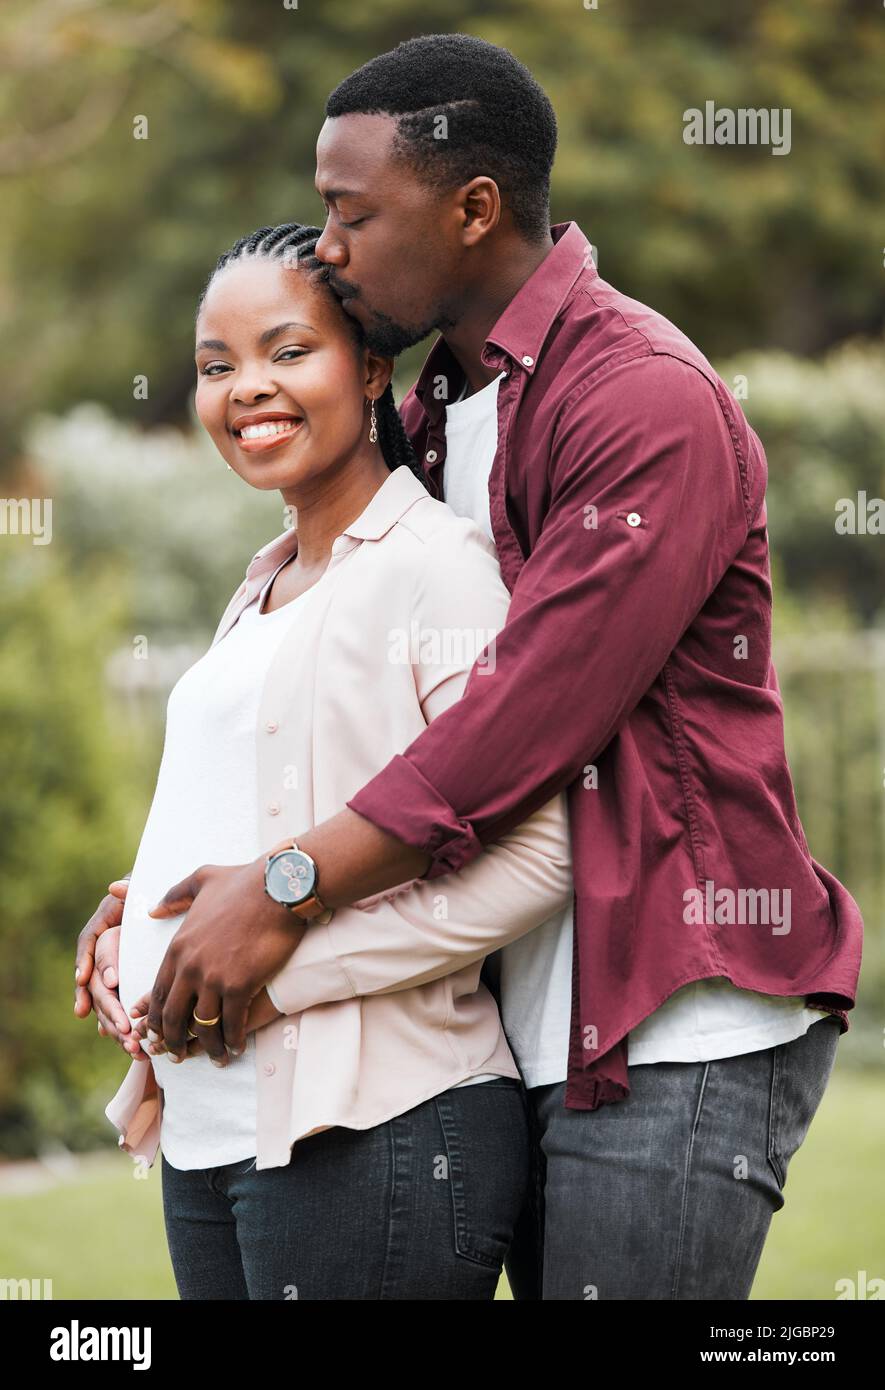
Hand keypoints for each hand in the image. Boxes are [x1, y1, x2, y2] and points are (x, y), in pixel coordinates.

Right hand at [75, 878, 145, 1058]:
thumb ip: (129, 891)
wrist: (155, 914)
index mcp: (100, 933)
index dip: (88, 962)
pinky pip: (118, 1015)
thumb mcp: (138, 894)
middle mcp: (99, 959)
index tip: (84, 978)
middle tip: (122, 1025)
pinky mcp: (122, 994)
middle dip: (108, 1008)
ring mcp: (109, 979)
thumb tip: (116, 886)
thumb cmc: (145, 902)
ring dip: (116, 1026)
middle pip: (97, 986)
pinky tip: (135, 1050)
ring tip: (130, 1044)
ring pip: (105, 1006)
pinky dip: (126, 1033)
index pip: (89, 946)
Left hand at [145, 858, 302, 1062]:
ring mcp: (214, 978)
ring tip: (216, 1058)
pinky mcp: (240, 985)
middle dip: (172, 1041)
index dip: (156, 1018)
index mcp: (178, 946)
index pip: (158, 993)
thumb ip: (174, 895)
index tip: (158, 1033)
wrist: (278, 887)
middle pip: (173, 1016)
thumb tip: (152, 909)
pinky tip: (238, 1047)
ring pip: (202, 1026)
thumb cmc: (244, 881)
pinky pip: (232, 1024)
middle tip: (177, 1056)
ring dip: (208, 1047)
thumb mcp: (201, 880)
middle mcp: (190, 967)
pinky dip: (233, 1040)